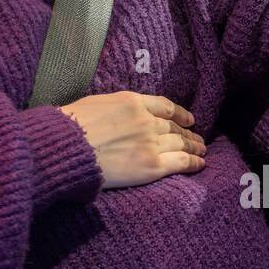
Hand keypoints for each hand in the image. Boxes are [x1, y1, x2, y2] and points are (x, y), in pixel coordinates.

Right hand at [61, 91, 205, 188]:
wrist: (68, 148)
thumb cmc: (71, 126)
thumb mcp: (96, 104)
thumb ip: (116, 109)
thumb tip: (119, 117)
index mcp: (133, 102)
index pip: (165, 107)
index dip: (180, 114)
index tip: (188, 119)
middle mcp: (147, 120)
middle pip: (175, 127)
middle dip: (188, 133)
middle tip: (198, 138)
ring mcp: (152, 143)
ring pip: (181, 143)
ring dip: (194, 147)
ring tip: (201, 150)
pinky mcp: (152, 166)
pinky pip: (181, 162)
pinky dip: (193, 162)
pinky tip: (200, 163)